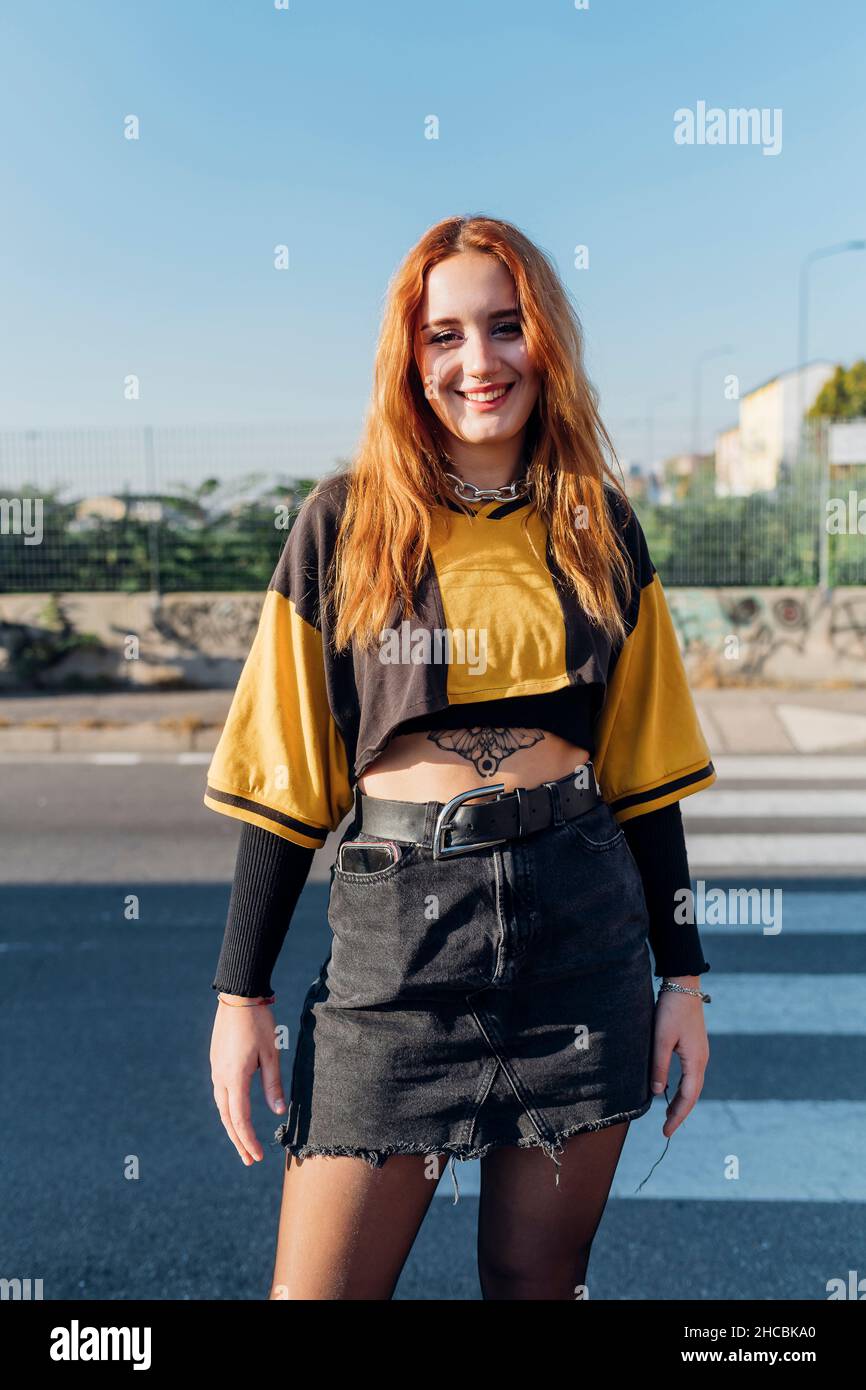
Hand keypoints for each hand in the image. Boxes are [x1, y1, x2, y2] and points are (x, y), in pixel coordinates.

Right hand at [210, 995, 286, 1164]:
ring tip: (243, 1142)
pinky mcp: (216, 1062)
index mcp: (234, 1078)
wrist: (238, 996)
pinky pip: (220, 1093)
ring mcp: (215, 1069)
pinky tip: (236, 1114)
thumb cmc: (258, 1024)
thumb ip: (273, 1084)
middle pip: (227, 1118)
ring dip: (232, 1127)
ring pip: (222, 1107)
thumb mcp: (271, 1054)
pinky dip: (228, 1110)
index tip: (258, 1156)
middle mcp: (220, 1077)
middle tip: (249, 1160)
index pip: (240, 1119)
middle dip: (239, 1141)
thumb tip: (277, 1112)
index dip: (249, 1140)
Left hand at [650, 977, 708, 1138]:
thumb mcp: (661, 1039)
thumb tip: (658, 1093)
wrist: (683, 986)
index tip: (666, 1132)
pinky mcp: (695, 1047)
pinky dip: (682, 1088)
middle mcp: (701, 1060)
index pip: (688, 1097)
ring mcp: (700, 1053)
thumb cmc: (671, 1011)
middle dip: (680, 1112)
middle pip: (693, 1094)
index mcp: (696, 1061)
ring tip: (668, 1114)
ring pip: (692, 1085)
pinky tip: (672, 1090)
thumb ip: (660, 1066)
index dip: (677, 1116)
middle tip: (666, 1129)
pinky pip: (690, 1075)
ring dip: (681, 1100)